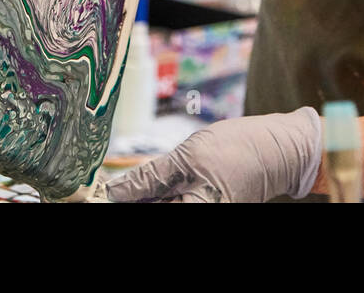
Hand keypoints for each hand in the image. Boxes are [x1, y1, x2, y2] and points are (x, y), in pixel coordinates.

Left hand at [105, 107, 322, 202]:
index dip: (114, 203)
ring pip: (157, 207)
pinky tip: (136, 190)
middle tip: (98, 192)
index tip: (87, 198)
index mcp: (194, 211)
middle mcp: (196, 214)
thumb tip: (112, 193)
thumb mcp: (190, 156)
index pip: (142, 212)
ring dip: (136, 198)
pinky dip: (151, 198)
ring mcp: (197, 210)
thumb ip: (151, 177)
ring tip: (112, 190)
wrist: (277, 150)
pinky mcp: (200, 206)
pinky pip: (169, 205)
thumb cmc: (238, 149)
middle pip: (149, 210)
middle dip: (125, 201)